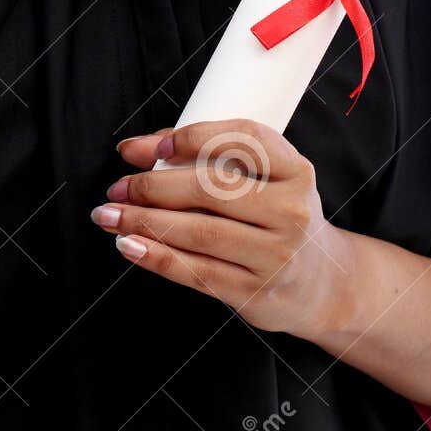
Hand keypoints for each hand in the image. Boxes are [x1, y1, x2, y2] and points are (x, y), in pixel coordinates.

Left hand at [90, 119, 350, 340]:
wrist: (322, 283)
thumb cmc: (279, 217)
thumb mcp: (266, 179)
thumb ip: (209, 156)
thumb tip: (140, 149)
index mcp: (296, 171)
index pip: (242, 139)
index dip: (190, 137)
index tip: (150, 148)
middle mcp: (291, 211)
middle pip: (211, 188)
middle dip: (153, 185)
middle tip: (118, 186)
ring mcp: (276, 255)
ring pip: (199, 232)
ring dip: (144, 221)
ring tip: (108, 214)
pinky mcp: (256, 293)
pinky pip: (197, 271)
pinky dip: (157, 256)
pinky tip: (129, 244)